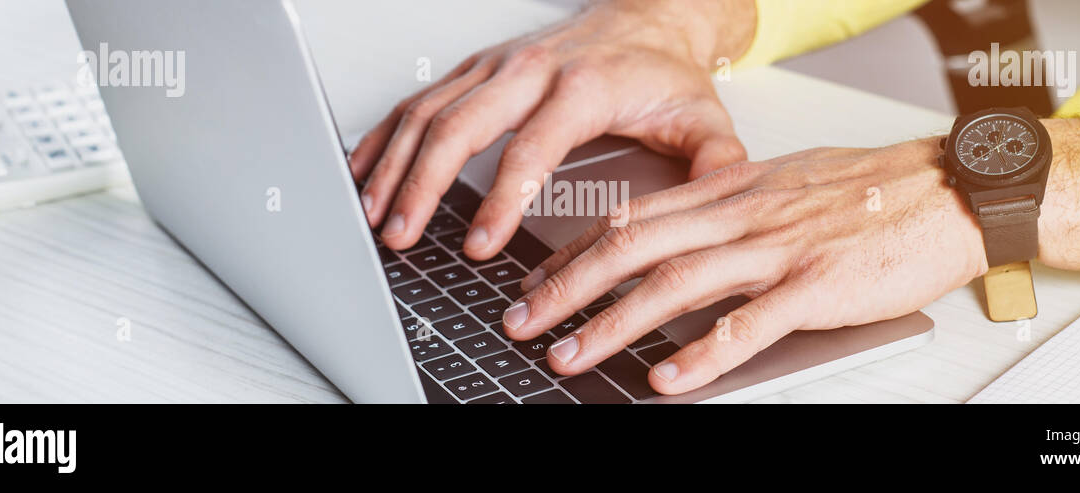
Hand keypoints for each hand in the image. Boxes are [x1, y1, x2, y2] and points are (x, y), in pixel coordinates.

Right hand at [349, 0, 755, 257]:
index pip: (530, 149)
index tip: (480, 245)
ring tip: (375, 215)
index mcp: (582, 88)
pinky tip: (365, 168)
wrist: (647, 17)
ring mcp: (495, 65)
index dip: (500, 200)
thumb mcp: (703, 119)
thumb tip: (714, 213)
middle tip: (403, 236)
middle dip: (422, 186)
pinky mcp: (477, 67)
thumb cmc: (663, 72)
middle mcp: (530, 69)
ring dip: (394, 164)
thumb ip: (711, 167)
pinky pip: (419, 98)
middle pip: (458, 127)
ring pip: (428, 111)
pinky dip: (386, 133)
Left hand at [502, 116, 1079, 394]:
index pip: (635, 217)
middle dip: (569, 285)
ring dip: (613, 322)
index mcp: (732, 189)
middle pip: (635, 248)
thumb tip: (683, 229)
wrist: (949, 188)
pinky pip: (746, 324)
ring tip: (570, 353)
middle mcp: (742, 216)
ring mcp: (776, 251)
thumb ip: (731, 205)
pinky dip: (701, 354)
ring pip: (674, 285)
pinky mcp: (813, 288)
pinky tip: (666, 378)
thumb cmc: (873, 188)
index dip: (578, 249)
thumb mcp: (786, 181)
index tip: (541, 275)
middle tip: (524, 319)